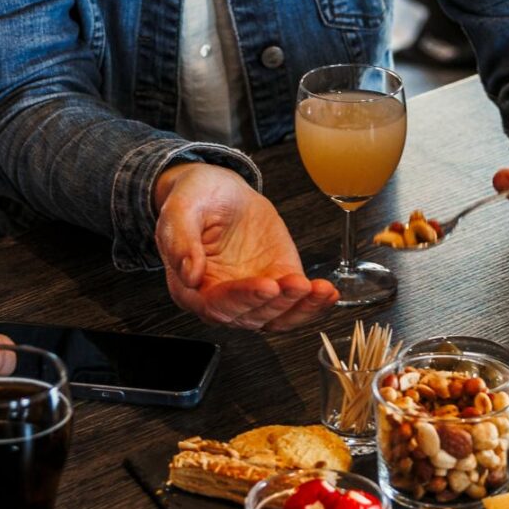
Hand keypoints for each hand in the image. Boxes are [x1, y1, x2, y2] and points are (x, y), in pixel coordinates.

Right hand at [153, 164, 337, 332]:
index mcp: (190, 287)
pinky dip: (313, 303)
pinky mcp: (276, 282)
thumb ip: (180, 239)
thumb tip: (188, 274)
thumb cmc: (196, 198)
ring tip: (317, 290)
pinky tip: (327, 293)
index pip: (215, 305)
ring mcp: (251, 294)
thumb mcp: (181, 207)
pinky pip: (295, 304)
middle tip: (296, 284)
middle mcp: (221, 298)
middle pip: (250, 315)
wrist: (220, 190)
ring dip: (300, 308)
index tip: (265, 285)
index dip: (242, 299)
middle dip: (277, 303)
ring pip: (276, 317)